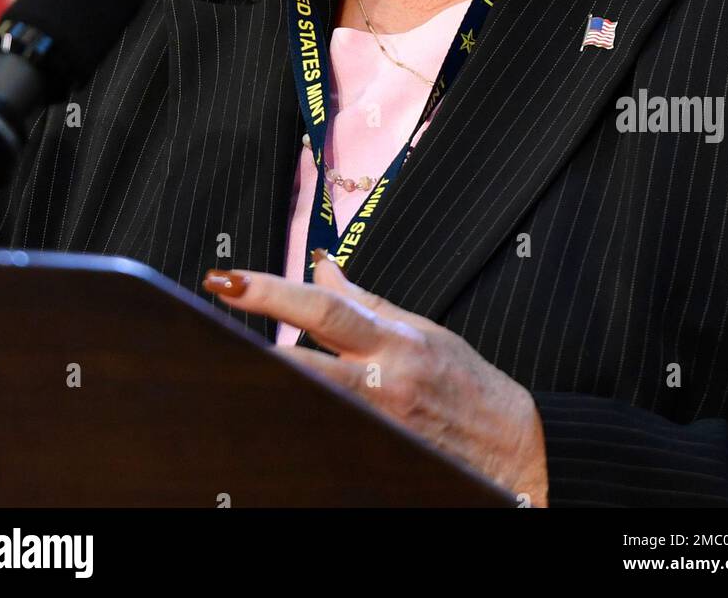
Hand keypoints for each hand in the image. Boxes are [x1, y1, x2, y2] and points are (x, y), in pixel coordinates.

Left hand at [203, 253, 547, 506]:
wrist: (515, 449)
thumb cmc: (471, 384)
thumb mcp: (422, 331)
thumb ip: (366, 304)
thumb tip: (322, 272)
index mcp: (393, 342)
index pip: (322, 309)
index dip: (271, 293)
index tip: (228, 282)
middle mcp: (380, 383)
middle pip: (301, 362)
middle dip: (253, 343)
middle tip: (212, 322)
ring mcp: (375, 426)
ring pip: (307, 402)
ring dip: (275, 382)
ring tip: (237, 366)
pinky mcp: (375, 456)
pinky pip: (326, 434)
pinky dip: (303, 417)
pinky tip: (281, 409)